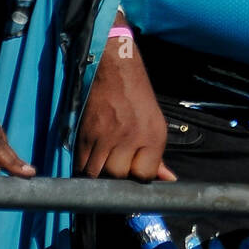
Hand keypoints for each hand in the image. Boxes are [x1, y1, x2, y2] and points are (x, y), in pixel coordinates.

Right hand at [75, 34, 174, 181]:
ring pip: (95, 172)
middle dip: (115, 177)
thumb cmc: (137, 98)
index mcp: (151, 136)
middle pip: (117, 176)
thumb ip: (158, 157)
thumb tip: (168, 180)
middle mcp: (128, 137)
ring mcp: (104, 135)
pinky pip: (79, 163)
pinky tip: (90, 159)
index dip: (137, 178)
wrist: (113, 69)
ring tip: (102, 165)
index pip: (144, 175)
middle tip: (115, 167)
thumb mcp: (155, 125)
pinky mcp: (84, 133)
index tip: (133, 172)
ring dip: (97, 174)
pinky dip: (83, 166)